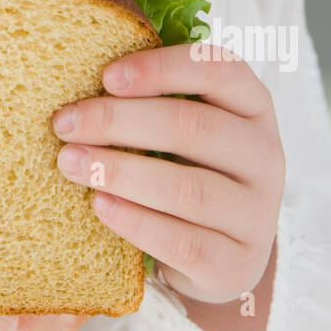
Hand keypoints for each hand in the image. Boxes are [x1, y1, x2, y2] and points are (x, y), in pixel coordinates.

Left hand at [51, 42, 285, 303]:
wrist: (219, 254)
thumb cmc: (189, 169)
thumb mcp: (186, 127)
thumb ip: (152, 96)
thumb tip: (81, 66)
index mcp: (253, 105)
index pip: (218, 69)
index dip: (160, 68)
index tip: (105, 76)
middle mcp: (266, 155)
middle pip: (193, 127)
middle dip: (119, 121)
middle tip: (64, 123)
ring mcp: (257, 214)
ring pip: (187, 188)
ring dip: (120, 171)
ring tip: (70, 162)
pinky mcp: (236, 264)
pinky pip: (182, 241)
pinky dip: (135, 220)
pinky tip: (99, 204)